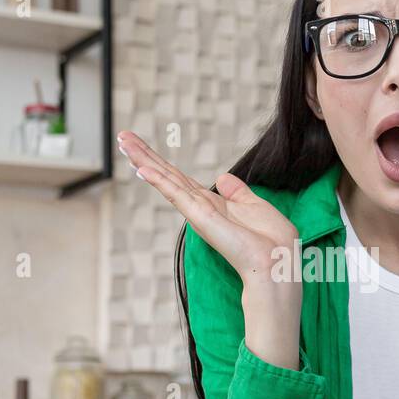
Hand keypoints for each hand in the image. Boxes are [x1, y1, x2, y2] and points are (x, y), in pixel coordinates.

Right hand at [116, 131, 297, 284]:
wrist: (276, 261)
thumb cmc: (271, 241)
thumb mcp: (254, 205)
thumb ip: (237, 192)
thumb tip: (223, 178)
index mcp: (212, 204)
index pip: (180, 178)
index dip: (161, 162)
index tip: (142, 146)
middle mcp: (200, 206)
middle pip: (166, 175)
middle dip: (144, 155)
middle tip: (122, 137)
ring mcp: (197, 212)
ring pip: (165, 179)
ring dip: (144, 160)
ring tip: (124, 142)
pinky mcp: (200, 216)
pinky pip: (175, 194)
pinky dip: (158, 180)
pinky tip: (141, 168)